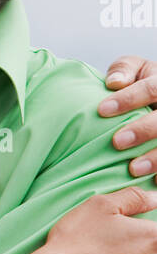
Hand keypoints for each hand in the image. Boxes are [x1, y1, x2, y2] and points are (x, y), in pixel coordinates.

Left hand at [99, 56, 156, 176]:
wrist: (155, 100)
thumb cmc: (138, 83)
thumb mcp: (134, 69)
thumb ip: (124, 70)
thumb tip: (114, 82)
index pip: (152, 88)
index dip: (129, 98)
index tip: (102, 110)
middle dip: (143, 130)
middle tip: (117, 142)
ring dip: (155, 158)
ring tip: (133, 169)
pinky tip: (152, 184)